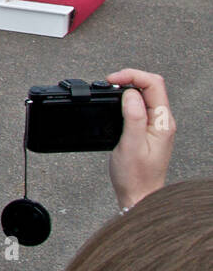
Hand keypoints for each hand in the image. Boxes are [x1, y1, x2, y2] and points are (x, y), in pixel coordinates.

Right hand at [106, 68, 174, 210]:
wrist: (138, 195)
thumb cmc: (136, 176)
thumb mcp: (131, 145)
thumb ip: (133, 117)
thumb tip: (130, 93)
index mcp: (162, 122)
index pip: (154, 84)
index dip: (132, 76)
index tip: (112, 80)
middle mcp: (162, 121)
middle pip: (150, 85)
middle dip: (128, 78)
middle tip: (108, 83)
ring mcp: (155, 124)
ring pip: (144, 94)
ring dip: (126, 88)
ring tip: (109, 91)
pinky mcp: (146, 129)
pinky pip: (138, 106)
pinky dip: (124, 99)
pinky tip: (114, 104)